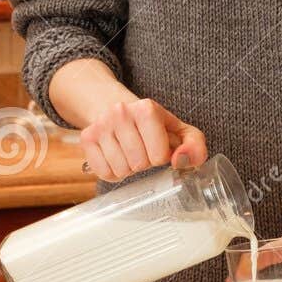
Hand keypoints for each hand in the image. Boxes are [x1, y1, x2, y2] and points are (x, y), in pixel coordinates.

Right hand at [81, 97, 206, 181]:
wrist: (117, 110)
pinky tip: (115, 157)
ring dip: (128, 168)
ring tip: (129, 152)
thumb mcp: (180, 131)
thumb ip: (194, 146)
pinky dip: (112, 172)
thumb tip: (181, 161)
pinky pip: (104, 173)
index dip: (161, 157)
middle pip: (139, 164)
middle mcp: (121, 113)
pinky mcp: (87, 138)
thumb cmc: (153, 126)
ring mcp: (101, 125)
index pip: (159, 156)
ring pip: (121, 170)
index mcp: (147, 109)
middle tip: (142, 149)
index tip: (157, 146)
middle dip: (144, 163)